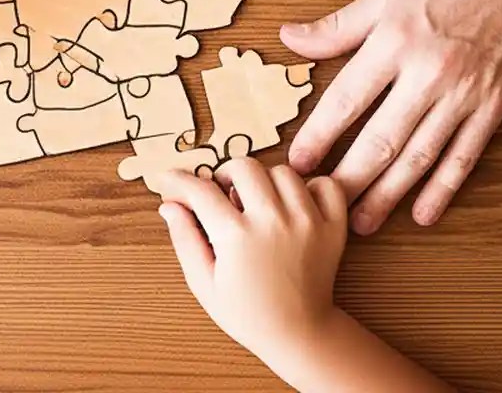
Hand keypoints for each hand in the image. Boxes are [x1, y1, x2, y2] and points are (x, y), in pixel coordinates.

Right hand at [154, 160, 347, 364]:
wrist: (298, 334)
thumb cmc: (247, 313)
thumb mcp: (204, 283)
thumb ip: (185, 240)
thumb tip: (169, 205)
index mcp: (236, 236)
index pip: (200, 190)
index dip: (178, 181)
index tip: (170, 182)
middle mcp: (273, 221)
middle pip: (243, 166)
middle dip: (225, 175)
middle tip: (222, 195)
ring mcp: (307, 221)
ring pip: (282, 171)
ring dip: (265, 181)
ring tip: (258, 204)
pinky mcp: (332, 226)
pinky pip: (325, 184)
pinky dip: (310, 187)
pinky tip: (293, 204)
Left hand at [281, 0, 501, 232]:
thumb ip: (336, 27)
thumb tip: (288, 38)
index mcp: (393, 42)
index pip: (345, 102)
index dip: (318, 138)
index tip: (296, 165)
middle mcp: (427, 72)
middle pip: (380, 140)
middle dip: (348, 181)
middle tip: (322, 211)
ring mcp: (464, 92)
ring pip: (420, 156)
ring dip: (389, 195)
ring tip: (363, 224)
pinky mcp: (495, 103)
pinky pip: (465, 155)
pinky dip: (444, 188)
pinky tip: (423, 212)